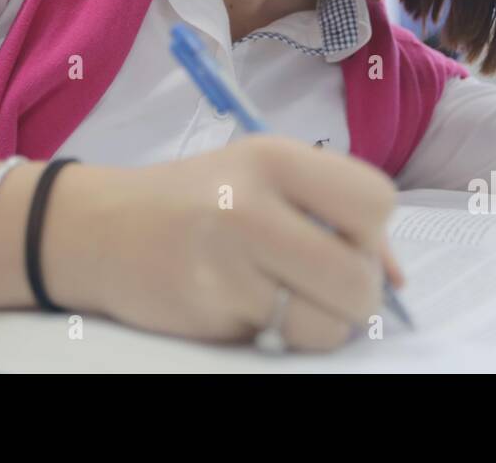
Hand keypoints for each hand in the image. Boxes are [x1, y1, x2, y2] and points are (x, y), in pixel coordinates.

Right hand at [82, 136, 404, 351]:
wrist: (99, 227)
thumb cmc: (196, 197)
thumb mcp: (263, 176)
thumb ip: (333, 212)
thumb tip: (397, 277)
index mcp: (273, 156)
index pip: (375, 200)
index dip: (372, 234)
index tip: (345, 240)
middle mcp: (250, 203)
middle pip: (358, 276)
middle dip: (356, 293)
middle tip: (325, 283)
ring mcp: (226, 262)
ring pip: (327, 323)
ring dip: (321, 322)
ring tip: (287, 299)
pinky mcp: (209, 309)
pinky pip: (282, 340)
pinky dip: (279, 333)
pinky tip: (248, 305)